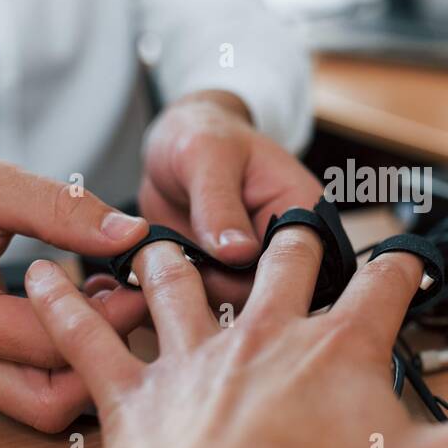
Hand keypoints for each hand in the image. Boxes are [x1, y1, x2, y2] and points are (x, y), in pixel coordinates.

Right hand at [0, 142, 149, 430]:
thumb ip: (64, 211)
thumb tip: (132, 233)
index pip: (48, 344)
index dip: (108, 320)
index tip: (145, 282)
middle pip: (47, 402)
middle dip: (103, 365)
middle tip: (138, 309)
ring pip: (39, 404)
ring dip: (86, 366)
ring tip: (115, 305)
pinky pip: (26, 383)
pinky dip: (64, 359)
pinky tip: (88, 308)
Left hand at [139, 91, 322, 307]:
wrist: (176, 147)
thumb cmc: (202, 136)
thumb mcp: (208, 157)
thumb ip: (220, 205)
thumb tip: (238, 253)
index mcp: (304, 215)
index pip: (297, 267)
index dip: (257, 276)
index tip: (209, 259)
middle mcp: (285, 253)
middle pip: (263, 300)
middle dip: (214, 288)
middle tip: (172, 261)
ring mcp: (251, 274)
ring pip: (227, 310)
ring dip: (185, 298)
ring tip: (153, 265)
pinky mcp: (219, 286)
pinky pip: (199, 311)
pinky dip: (168, 302)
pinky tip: (143, 281)